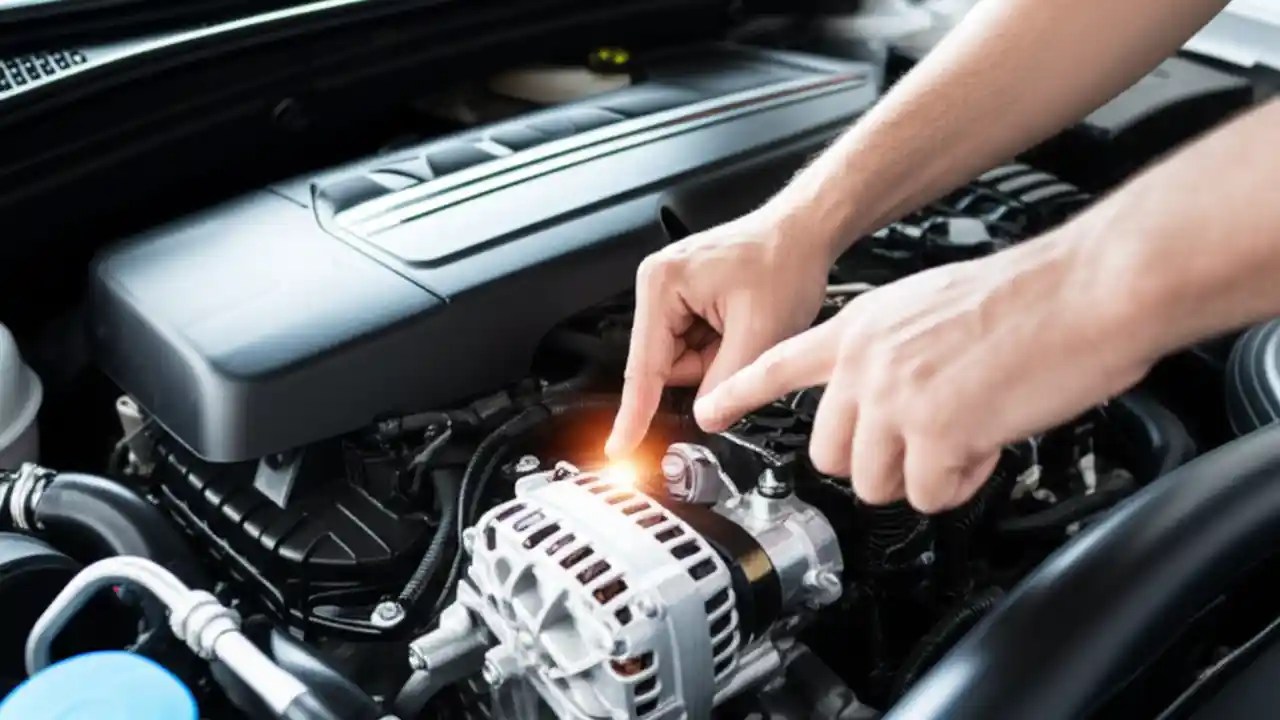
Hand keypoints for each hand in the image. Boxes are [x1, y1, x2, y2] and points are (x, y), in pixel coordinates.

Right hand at [605, 210, 834, 457]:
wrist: (807, 230)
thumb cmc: (785, 259)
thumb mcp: (760, 334)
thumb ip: (726, 384)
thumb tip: (706, 416)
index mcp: (662, 285)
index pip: (645, 367)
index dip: (635, 413)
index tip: (620, 448)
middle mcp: (659, 285)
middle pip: (667, 365)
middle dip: (707, 367)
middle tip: (743, 341)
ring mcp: (673, 292)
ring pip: (685, 360)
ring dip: (719, 357)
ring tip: (746, 325)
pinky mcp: (690, 299)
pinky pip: (698, 346)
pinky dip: (724, 346)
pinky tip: (743, 322)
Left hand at [693, 236, 1153, 512]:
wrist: (1083, 290)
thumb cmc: (1026, 297)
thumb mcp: (928, 307)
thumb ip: (889, 352)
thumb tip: (884, 398)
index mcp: (861, 327)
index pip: (779, 364)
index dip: (740, 393)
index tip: (710, 410)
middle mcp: (866, 362)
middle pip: (831, 453)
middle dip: (876, 461)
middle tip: (923, 441)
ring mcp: (895, 399)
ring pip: (875, 482)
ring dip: (920, 474)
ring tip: (964, 435)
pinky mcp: (935, 433)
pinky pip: (928, 493)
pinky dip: (959, 481)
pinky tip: (986, 443)